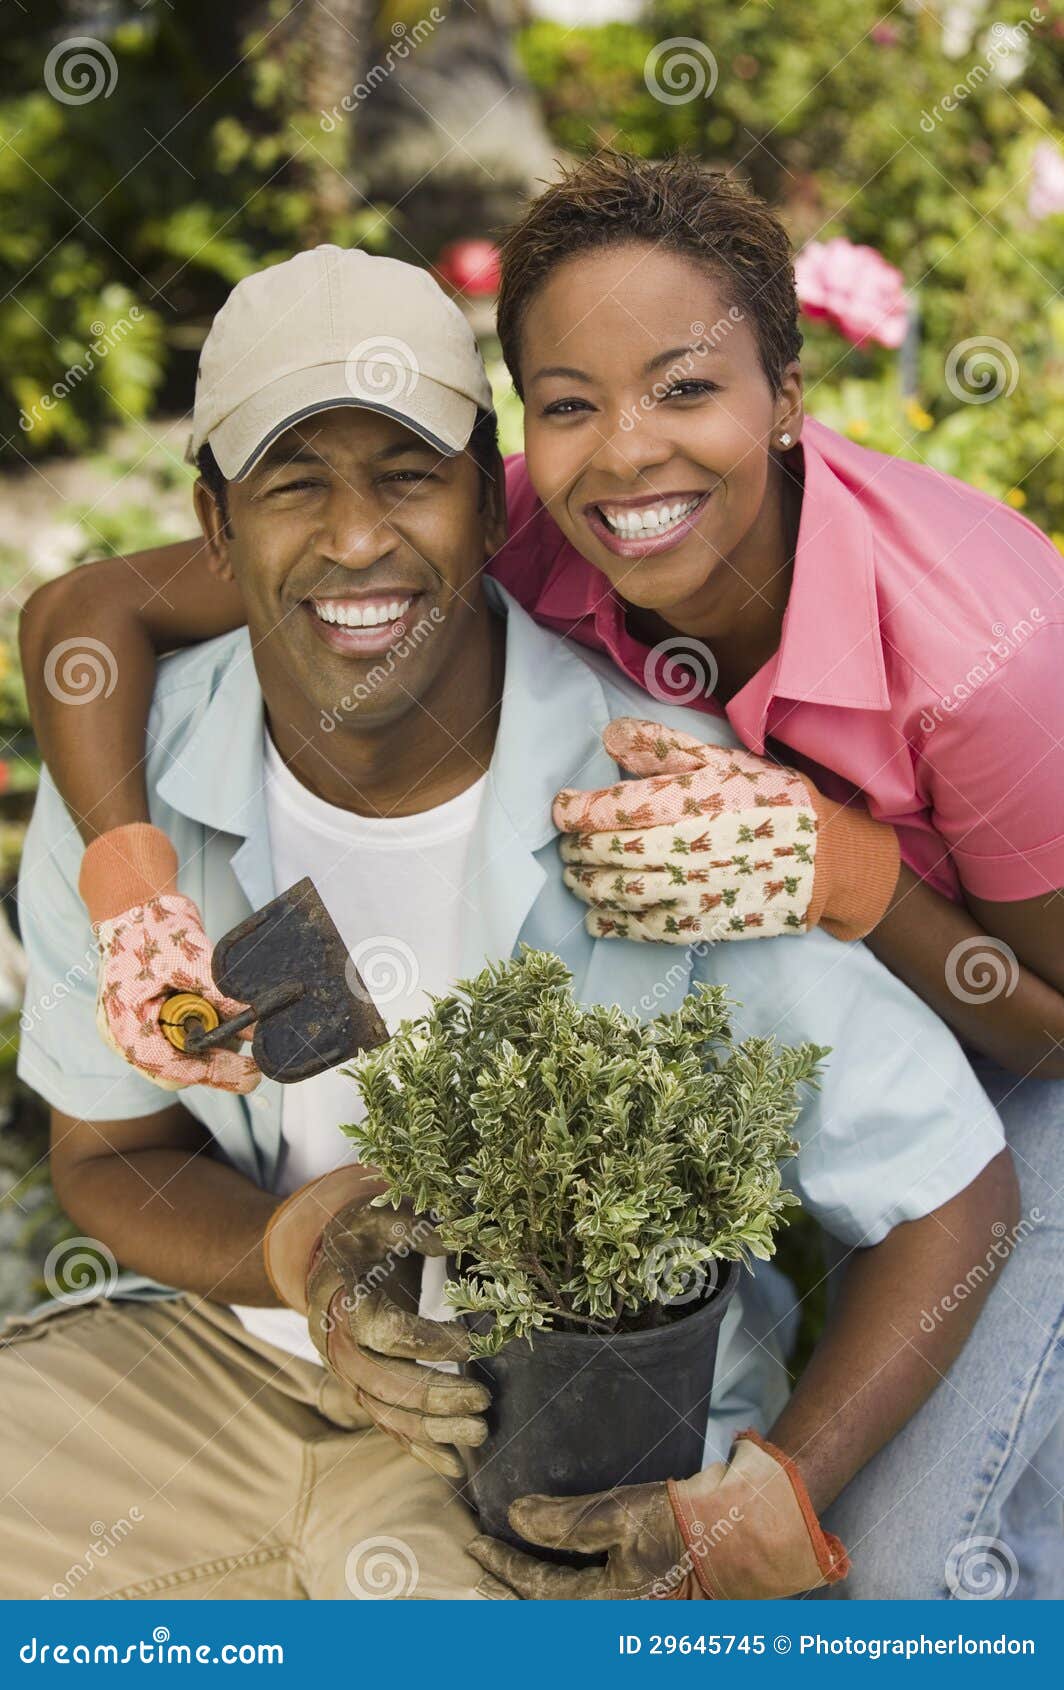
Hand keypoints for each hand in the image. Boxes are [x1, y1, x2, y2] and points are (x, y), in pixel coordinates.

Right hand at [80, 824, 258, 1092]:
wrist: (140, 904)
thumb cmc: (151, 927)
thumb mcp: (185, 957)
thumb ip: (218, 989)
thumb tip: (254, 1016)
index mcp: (124, 1025)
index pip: (166, 1066)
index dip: (208, 1072)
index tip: (247, 1073)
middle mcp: (132, 1034)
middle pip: (178, 1068)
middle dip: (217, 1065)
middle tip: (254, 1060)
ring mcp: (146, 1028)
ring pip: (187, 1057)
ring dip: (219, 1049)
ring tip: (247, 1032)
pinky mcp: (162, 1019)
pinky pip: (189, 1039)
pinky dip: (214, 1033)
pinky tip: (235, 1018)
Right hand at [264, 1171, 489, 1478]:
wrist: (329, 1255)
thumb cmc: (367, 1232)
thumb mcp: (388, 1215)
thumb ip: (423, 1226)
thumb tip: (466, 1237)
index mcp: (342, 1296)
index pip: (382, 1331)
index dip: (428, 1342)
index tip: (474, 1343)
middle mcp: (337, 1341)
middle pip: (380, 1382)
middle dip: (433, 1396)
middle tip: (483, 1400)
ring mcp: (345, 1371)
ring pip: (383, 1411)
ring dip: (431, 1429)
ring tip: (480, 1433)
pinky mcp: (359, 1388)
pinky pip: (385, 1425)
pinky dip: (417, 1448)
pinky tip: (453, 1465)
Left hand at [467, 1431, 848, 1599]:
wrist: (750, 1533)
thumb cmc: (688, 1522)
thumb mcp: (623, 1514)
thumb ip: (565, 1522)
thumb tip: (515, 1517)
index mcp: (608, 1611)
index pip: (538, 1591)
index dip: (502, 1567)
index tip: (474, 1542)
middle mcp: (617, 1626)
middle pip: (546, 1619)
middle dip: (507, 1594)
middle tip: (478, 1566)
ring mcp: (632, 1623)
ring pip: (566, 1618)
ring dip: (531, 1600)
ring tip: (502, 1577)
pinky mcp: (645, 1611)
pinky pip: (588, 1609)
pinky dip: (561, 1598)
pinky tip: (551, 1580)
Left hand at [553, 719, 898, 945]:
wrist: (827, 858)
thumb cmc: (773, 801)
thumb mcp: (724, 761)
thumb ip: (664, 748)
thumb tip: (609, 735)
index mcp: (681, 803)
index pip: (604, 810)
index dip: (571, 810)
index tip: (563, 807)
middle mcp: (678, 848)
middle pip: (601, 851)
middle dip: (576, 846)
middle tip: (570, 843)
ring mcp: (686, 891)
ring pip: (613, 891)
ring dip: (585, 883)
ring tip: (578, 875)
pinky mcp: (697, 925)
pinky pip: (638, 928)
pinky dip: (608, 922)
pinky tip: (597, 915)